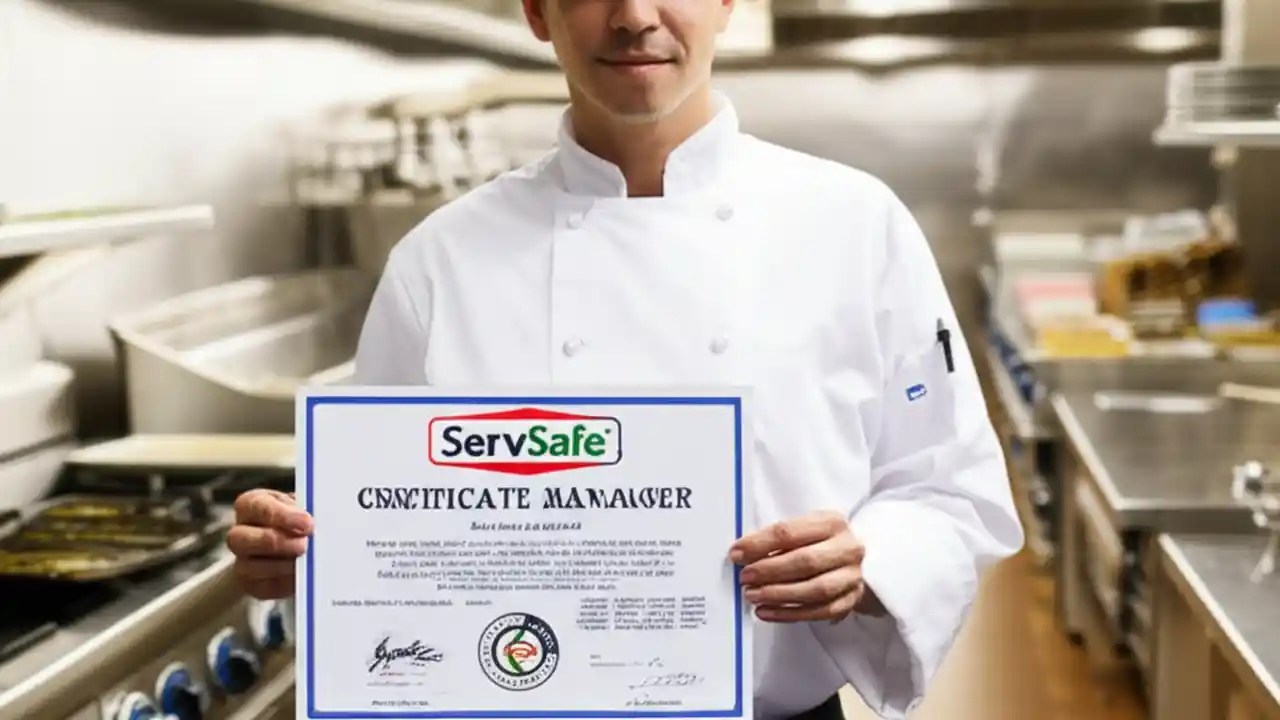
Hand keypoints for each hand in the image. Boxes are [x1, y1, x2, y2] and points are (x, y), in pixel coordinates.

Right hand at [226, 489, 312, 598]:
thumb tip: (314, 522)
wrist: (294, 545)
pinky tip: (302, 577)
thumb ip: (304, 511)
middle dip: (277, 542)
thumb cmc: (296, 519)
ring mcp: (242, 561)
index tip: (307, 523)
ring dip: (282, 565)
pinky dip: (285, 583)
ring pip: (251, 566)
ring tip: (306, 562)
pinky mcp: (252, 585)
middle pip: (244, 538)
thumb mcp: (300, 507)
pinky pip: (265, 587)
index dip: (282, 516)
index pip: (258, 507)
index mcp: (251, 505)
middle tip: (304, 545)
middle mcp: (239, 533)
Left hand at [730, 510, 877, 622]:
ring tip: (753, 595)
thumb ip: (777, 539)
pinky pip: (819, 612)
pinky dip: (789, 614)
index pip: (790, 532)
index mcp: (832, 522)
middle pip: (805, 561)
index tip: (737, 553)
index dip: (759, 544)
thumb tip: (742, 554)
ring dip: (778, 595)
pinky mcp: (850, 600)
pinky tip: (767, 611)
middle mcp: (847, 548)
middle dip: (769, 571)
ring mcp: (852, 576)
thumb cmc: (818, 542)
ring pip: (815, 590)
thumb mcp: (803, 529)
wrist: (850, 560)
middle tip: (745, 577)